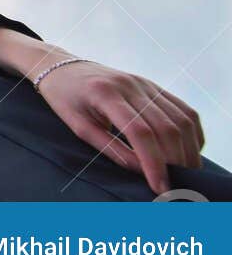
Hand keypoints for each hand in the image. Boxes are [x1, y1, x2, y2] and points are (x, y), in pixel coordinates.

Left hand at [35, 60, 203, 194]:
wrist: (61, 67)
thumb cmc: (64, 99)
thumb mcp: (78, 126)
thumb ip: (110, 148)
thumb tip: (141, 171)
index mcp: (106, 93)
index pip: (139, 132)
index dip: (153, 162)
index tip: (159, 187)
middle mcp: (131, 85)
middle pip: (166, 127)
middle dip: (175, 161)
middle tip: (175, 186)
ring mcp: (145, 84)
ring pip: (181, 119)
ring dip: (189, 150)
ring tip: (186, 174)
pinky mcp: (154, 86)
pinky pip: (184, 110)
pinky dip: (192, 134)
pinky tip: (189, 152)